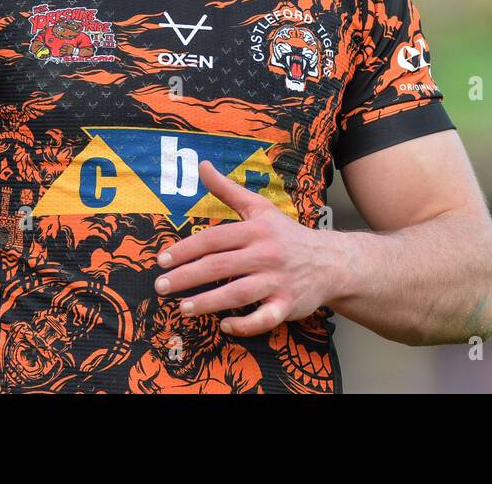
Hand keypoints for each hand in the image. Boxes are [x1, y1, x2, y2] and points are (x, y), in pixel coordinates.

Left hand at [154, 160, 344, 336]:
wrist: (331, 261)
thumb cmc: (287, 235)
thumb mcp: (260, 208)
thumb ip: (228, 190)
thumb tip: (202, 165)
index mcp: (256, 230)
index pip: (214, 238)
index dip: (185, 249)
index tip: (162, 260)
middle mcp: (266, 254)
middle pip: (220, 266)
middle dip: (187, 277)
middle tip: (161, 286)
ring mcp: (277, 281)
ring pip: (238, 293)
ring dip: (208, 302)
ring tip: (182, 308)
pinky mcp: (288, 304)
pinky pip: (264, 318)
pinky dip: (245, 325)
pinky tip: (225, 326)